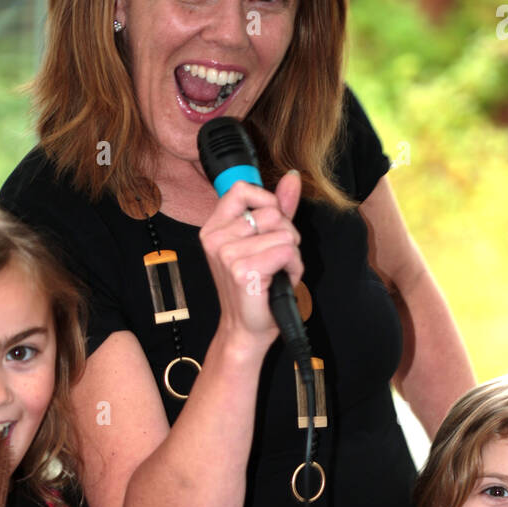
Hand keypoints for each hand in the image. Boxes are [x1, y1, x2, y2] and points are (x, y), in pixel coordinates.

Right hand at [199, 171, 303, 346]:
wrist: (247, 329)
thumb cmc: (256, 289)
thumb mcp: (264, 242)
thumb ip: (277, 208)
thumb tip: (292, 177)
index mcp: (214, 229)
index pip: (241, 189)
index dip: (266, 201)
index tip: (270, 224)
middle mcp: (216, 239)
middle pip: (271, 212)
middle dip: (286, 234)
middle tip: (275, 259)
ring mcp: (227, 255)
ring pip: (283, 233)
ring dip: (291, 254)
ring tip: (277, 272)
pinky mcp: (243, 270)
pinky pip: (287, 251)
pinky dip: (294, 267)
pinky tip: (281, 280)